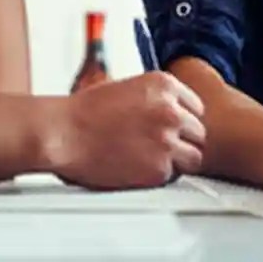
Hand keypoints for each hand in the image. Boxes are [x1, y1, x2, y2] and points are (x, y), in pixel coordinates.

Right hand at [46, 72, 205, 189]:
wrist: (63, 133)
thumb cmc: (84, 111)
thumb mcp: (126, 87)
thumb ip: (155, 97)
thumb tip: (172, 109)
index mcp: (164, 85)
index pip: (197, 107)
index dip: (183, 120)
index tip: (172, 128)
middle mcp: (171, 111)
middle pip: (198, 133)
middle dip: (183, 140)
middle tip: (161, 147)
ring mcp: (167, 141)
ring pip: (194, 157)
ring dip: (178, 161)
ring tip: (153, 160)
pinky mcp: (158, 169)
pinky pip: (172, 176)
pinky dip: (158, 176)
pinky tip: (138, 168)